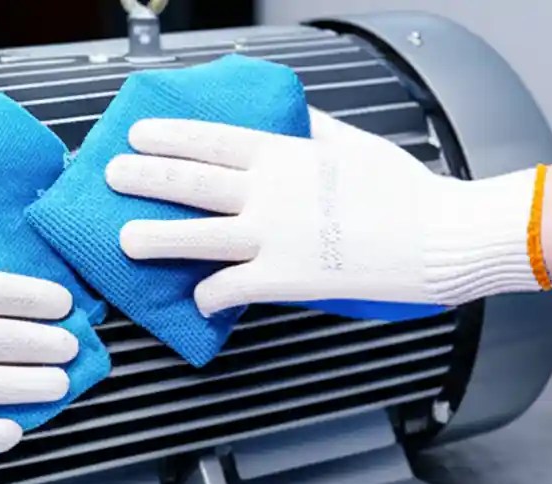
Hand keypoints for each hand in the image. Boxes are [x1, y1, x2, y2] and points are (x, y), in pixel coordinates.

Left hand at [105, 108, 540, 315]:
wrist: (439, 237)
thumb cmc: (405, 190)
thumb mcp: (353, 143)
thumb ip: (312, 128)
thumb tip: (290, 113)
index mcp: (286, 155)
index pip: (211, 140)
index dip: (169, 136)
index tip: (138, 134)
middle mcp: (270, 192)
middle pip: (191, 181)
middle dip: (144, 177)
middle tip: (112, 176)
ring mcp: (274, 237)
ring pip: (197, 235)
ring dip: (155, 237)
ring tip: (125, 240)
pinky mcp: (285, 279)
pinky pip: (230, 288)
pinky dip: (209, 296)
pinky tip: (198, 301)